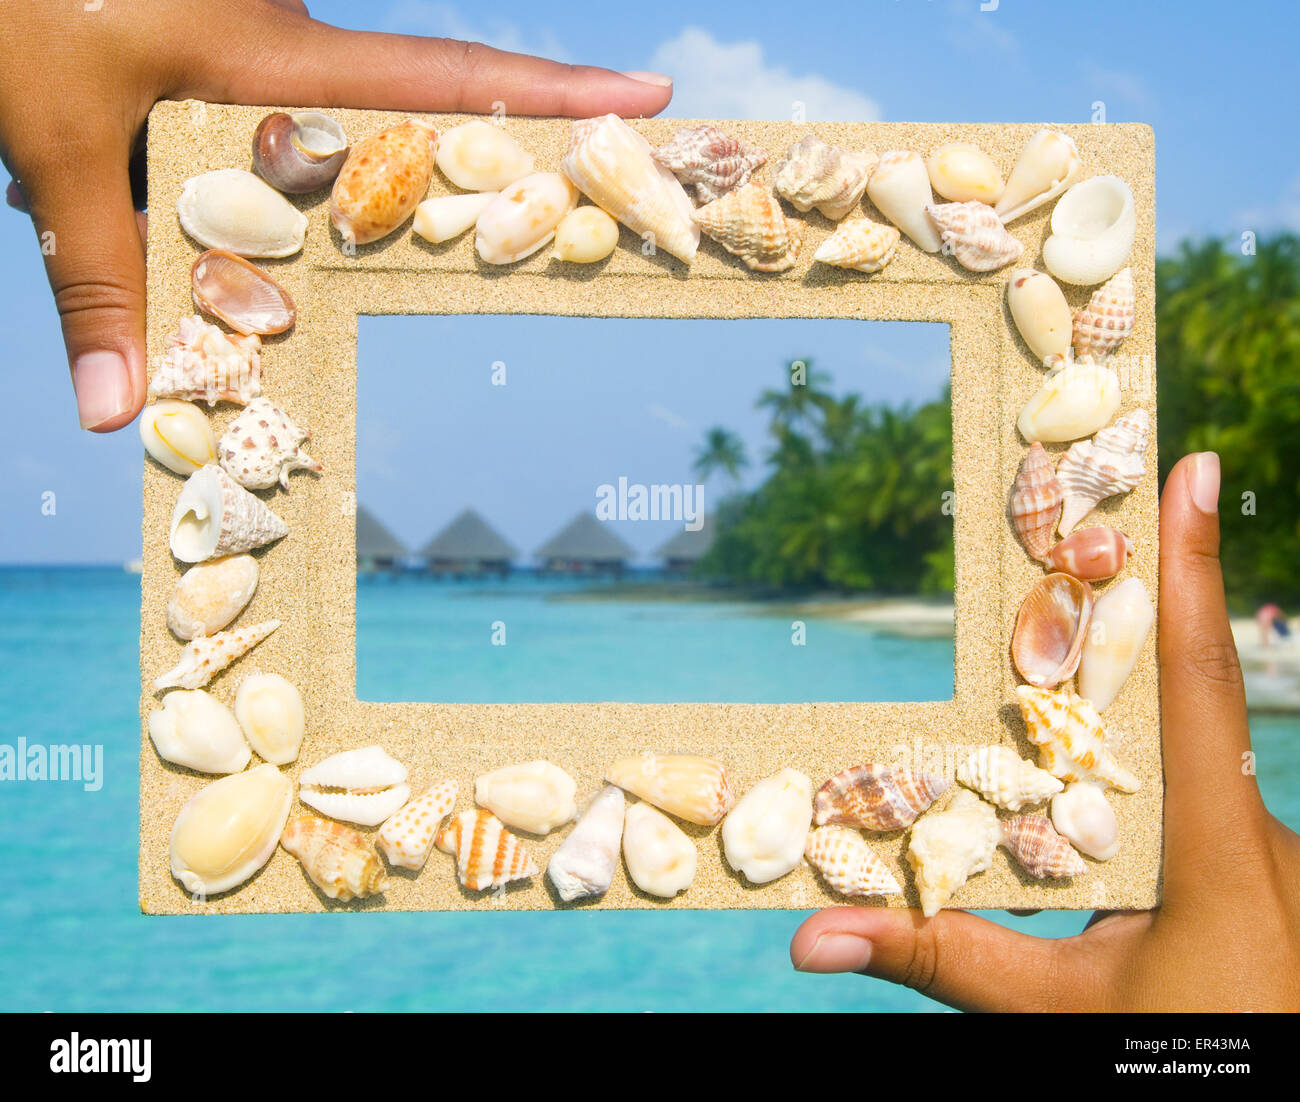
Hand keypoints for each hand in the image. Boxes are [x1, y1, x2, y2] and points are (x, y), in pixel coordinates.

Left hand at [0, 0, 671, 432]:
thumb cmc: (11, 3)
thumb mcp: (51, 134)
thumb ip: (92, 269)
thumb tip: (119, 414)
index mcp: (278, 55)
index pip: (447, 80)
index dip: (553, 92)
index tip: (648, 94)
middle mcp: (286, 49)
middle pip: (409, 119)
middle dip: (474, 165)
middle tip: (537, 215)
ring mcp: (252, 46)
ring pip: (311, 141)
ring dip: (293, 199)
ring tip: (236, 207)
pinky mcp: (209, 51)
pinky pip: (249, 133)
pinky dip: (220, 185)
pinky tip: (151, 195)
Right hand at [791, 452, 1299, 1010]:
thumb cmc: (1181, 1064)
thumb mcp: (1057, 1015)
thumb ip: (943, 959)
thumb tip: (809, 938)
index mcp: (1219, 854)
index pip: (1198, 686)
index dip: (1192, 573)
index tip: (1194, 469)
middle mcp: (1264, 840)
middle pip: (1196, 701)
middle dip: (1152, 607)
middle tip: (1112, 511)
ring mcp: (1275, 864)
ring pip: (1203, 761)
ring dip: (1143, 703)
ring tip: (1087, 638)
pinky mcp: (1269, 889)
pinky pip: (1215, 803)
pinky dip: (1160, 774)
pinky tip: (1106, 789)